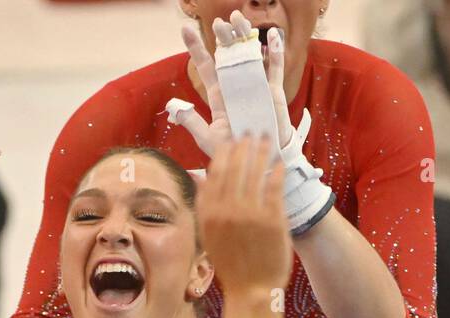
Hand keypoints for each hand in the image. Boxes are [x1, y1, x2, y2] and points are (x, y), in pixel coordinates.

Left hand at [176, 13, 293, 155]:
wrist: (257, 166)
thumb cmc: (232, 155)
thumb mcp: (207, 139)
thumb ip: (192, 122)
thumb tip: (174, 106)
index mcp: (219, 97)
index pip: (206, 68)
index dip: (196, 49)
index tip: (186, 30)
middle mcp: (236, 87)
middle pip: (228, 56)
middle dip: (222, 37)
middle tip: (217, 22)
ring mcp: (255, 88)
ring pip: (250, 56)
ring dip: (245, 36)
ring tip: (239, 19)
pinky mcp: (273, 93)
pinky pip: (275, 69)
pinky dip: (275, 53)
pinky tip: (273, 35)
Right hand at [197, 136, 290, 296]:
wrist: (252, 291)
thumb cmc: (231, 265)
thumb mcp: (209, 236)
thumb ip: (204, 205)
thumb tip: (199, 177)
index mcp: (210, 214)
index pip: (215, 174)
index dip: (223, 153)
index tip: (229, 139)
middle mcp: (227, 211)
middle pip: (236, 168)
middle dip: (243, 146)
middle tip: (250, 131)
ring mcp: (251, 214)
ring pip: (255, 173)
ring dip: (261, 151)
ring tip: (266, 139)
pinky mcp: (273, 220)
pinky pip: (275, 188)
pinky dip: (277, 173)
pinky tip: (280, 163)